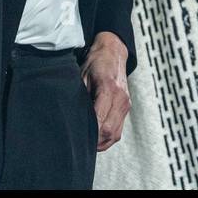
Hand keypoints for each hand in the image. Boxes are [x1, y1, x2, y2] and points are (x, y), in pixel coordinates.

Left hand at [81, 31, 130, 151]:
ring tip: (86, 144)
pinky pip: (119, 130)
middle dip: (94, 141)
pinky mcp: (127, 107)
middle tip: (79, 144)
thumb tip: (70, 118)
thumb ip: (80, 97)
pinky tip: (96, 138)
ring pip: (115, 134)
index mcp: (109, 89)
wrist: (113, 52)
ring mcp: (126, 104)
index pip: (100, 120)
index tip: (76, 137)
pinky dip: (108, 138)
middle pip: (109, 131)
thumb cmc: (95, 63)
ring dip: (101, 142)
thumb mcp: (82, 77)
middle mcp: (121, 99)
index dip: (88, 132)